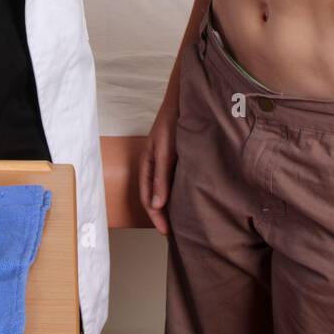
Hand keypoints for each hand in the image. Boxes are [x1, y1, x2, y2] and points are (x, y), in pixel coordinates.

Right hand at [139, 94, 179, 233]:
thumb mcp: (165, 151)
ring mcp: (165, 161)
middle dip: (161, 215)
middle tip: (172, 232)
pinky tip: (187, 198)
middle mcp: (155, 164)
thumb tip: (157, 205)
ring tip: (180, 221)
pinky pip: (173, 180)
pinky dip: (177, 193)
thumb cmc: (171, 123)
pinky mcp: (176, 157)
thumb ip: (161, 177)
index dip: (156, 217)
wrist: (184, 101)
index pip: (148, 198)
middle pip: (155, 196)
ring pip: (164, 189)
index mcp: (147, 164)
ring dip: (169, 205)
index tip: (166, 232)